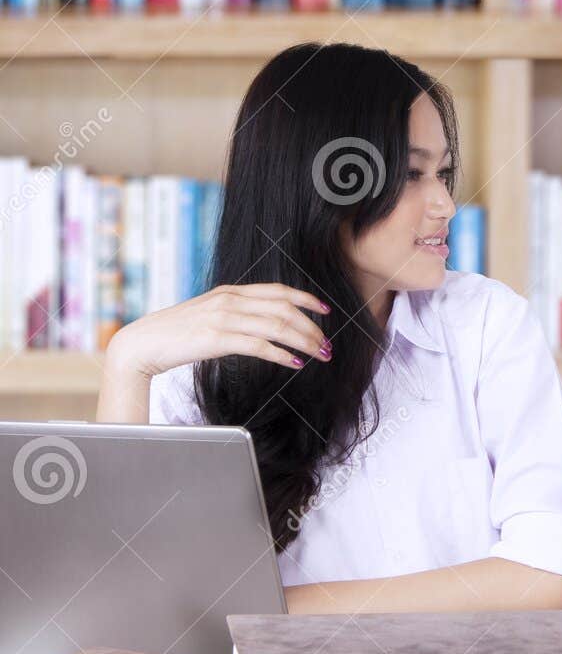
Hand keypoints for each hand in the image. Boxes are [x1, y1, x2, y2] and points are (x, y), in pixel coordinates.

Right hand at [104, 283, 332, 380]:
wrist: (142, 344)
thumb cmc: (177, 333)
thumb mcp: (210, 313)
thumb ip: (236, 312)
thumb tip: (264, 321)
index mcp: (230, 291)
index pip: (278, 290)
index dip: (306, 299)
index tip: (326, 310)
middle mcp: (230, 300)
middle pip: (284, 309)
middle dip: (311, 327)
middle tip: (327, 345)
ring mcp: (223, 318)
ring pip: (277, 326)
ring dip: (304, 342)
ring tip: (320, 355)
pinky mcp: (216, 339)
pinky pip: (259, 345)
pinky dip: (282, 354)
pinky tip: (295, 363)